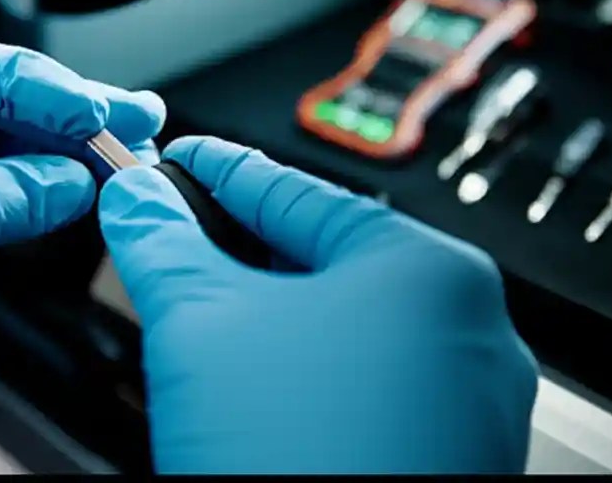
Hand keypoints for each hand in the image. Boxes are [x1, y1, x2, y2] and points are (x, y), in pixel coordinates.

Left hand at [0, 31, 164, 471]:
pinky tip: (86, 192)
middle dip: (65, 109)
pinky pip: (10, 199)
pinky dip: (51, 195)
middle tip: (129, 117)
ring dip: (68, 151)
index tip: (80, 106)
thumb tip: (67, 180)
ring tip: (128, 151)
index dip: (25, 79)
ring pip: (10, 149)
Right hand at [98, 136, 537, 473]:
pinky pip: (374, 387)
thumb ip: (160, 243)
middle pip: (329, 260)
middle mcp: (475, 329)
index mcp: (431, 271)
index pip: (297, 191)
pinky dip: (313, 374)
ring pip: (353, 330)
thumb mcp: (198, 327)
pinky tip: (262, 390)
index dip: (220, 170)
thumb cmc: (299, 465)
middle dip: (243, 251)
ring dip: (275, 318)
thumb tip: (136, 199)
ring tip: (209, 319)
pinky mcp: (459, 456)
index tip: (182, 160)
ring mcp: (475, 402)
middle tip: (178, 238)